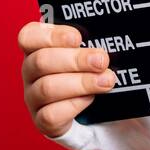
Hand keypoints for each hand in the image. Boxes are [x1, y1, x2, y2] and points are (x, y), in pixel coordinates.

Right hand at [20, 21, 114, 136]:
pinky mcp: (43, 121)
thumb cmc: (97, 70)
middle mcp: (31, 72)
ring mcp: (34, 97)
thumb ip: (100, 38)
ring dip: (81, 82)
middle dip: (75, 60)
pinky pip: (50, 115)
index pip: (29, 36)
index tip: (78, 37)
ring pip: (46, 88)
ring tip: (107, 81)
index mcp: (39, 48)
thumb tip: (120, 28)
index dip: (51, 35)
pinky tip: (92, 98)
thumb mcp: (97, 51)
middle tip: (102, 60)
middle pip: (40, 61)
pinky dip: (74, 105)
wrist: (104, 110)